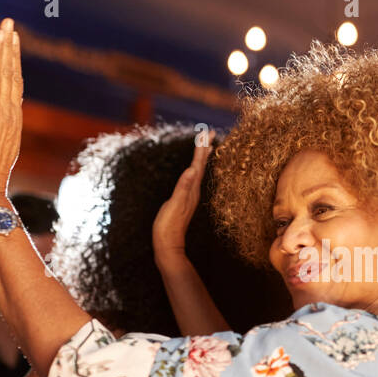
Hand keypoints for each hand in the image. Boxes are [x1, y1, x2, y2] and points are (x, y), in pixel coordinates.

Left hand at [0, 18, 23, 199]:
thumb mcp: (1, 146)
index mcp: (11, 118)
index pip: (13, 82)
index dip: (12, 59)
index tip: (12, 40)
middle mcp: (6, 113)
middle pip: (9, 73)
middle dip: (9, 47)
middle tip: (9, 23)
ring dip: (0, 53)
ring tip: (3, 30)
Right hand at [153, 141, 209, 267]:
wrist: (168, 245)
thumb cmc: (169, 226)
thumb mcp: (175, 205)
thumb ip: (183, 187)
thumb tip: (192, 170)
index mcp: (191, 188)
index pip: (198, 163)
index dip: (202, 147)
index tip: (207, 132)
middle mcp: (193, 190)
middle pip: (200, 165)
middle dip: (204, 148)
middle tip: (209, 132)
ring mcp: (189, 196)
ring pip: (197, 171)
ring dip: (200, 157)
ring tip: (205, 146)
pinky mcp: (183, 201)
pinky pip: (191, 180)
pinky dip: (193, 170)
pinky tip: (193, 170)